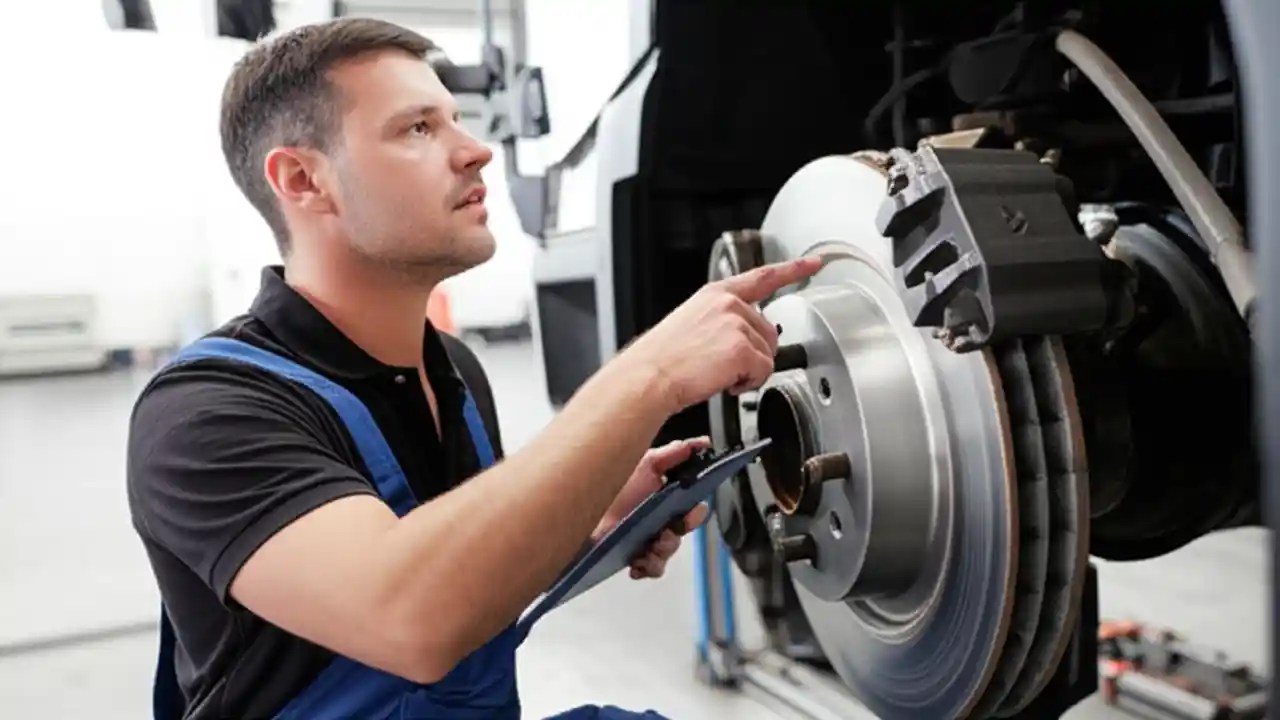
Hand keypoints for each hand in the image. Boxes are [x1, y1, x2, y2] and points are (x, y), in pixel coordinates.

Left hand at [592, 436, 713, 579]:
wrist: (577, 510)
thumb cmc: (609, 488)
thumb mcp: (644, 463)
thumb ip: (672, 454)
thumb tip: (700, 443)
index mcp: (662, 495)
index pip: (690, 506)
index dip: (696, 511)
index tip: (693, 511)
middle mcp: (656, 517)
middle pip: (682, 529)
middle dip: (680, 531)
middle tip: (668, 530)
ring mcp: (646, 538)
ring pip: (669, 550)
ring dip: (664, 549)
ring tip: (650, 544)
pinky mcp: (634, 556)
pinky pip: (653, 567)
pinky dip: (649, 566)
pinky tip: (638, 559)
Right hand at [617, 256, 822, 414]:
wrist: (649, 377)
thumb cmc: (665, 359)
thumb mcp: (692, 324)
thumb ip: (724, 321)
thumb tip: (749, 339)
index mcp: (716, 295)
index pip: (762, 277)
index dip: (792, 269)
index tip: (814, 263)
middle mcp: (729, 304)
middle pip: (769, 331)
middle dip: (754, 354)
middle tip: (724, 365)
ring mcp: (736, 324)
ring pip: (767, 354)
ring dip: (749, 371)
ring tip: (718, 373)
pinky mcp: (742, 348)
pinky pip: (763, 372)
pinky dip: (748, 383)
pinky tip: (725, 382)